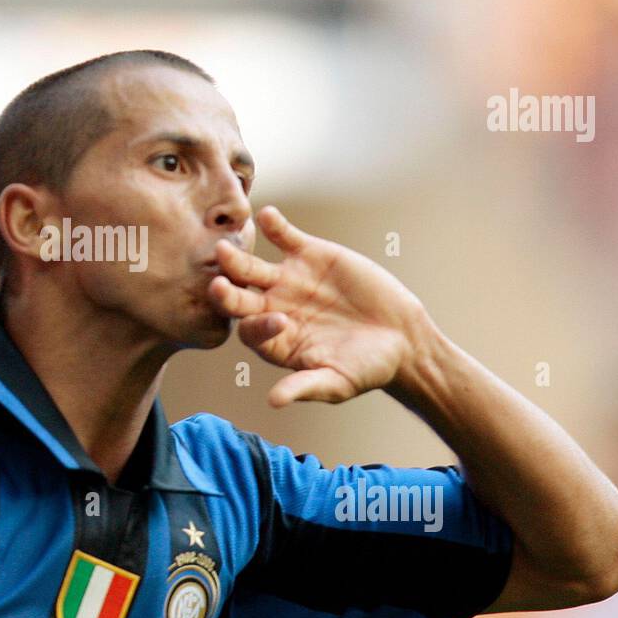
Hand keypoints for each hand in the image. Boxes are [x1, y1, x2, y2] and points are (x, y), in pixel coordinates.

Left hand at [207, 206, 434, 407]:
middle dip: (228, 294)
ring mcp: (287, 280)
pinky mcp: (308, 254)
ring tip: (225, 248)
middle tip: (217, 285)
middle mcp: (272, 308)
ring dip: (237, 259)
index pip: (251, 333)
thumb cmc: (366, 368)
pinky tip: (266, 215)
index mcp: (274, 341)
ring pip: (253, 267)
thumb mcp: (336, 382)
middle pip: (241, 299)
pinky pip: (285, 238)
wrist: (400, 338)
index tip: (277, 322)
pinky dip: (276, 226)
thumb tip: (273, 402)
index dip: (258, 328)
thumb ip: (303, 386)